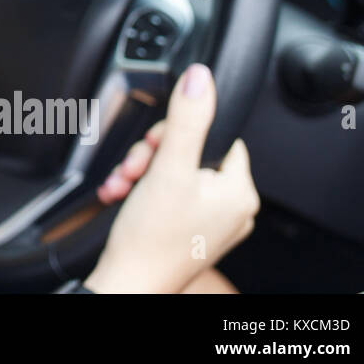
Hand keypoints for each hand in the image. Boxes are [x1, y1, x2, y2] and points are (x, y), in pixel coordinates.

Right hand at [84, 63, 259, 292]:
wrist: (128, 285)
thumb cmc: (150, 240)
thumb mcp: (168, 168)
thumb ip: (187, 120)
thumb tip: (200, 78)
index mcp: (239, 193)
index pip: (218, 135)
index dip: (181, 132)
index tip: (156, 144)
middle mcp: (231, 209)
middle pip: (191, 154)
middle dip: (152, 155)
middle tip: (136, 168)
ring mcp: (209, 223)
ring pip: (174, 174)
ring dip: (141, 173)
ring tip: (124, 184)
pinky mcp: (187, 232)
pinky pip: (167, 196)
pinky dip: (142, 192)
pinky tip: (123, 196)